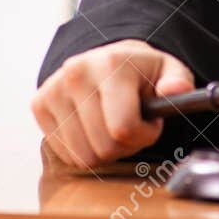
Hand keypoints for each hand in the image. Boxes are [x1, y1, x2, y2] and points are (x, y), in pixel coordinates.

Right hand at [31, 40, 195, 168]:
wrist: (107, 61)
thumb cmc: (142, 73)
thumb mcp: (170, 72)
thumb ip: (179, 82)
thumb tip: (173, 91)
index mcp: (110, 65)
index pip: (123, 129)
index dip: (143, 135)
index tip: (149, 121)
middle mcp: (76, 73)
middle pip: (103, 147)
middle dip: (124, 145)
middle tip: (130, 124)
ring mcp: (53, 89)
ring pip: (83, 157)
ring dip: (103, 150)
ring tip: (111, 124)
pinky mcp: (39, 104)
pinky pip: (66, 155)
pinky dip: (83, 150)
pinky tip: (91, 127)